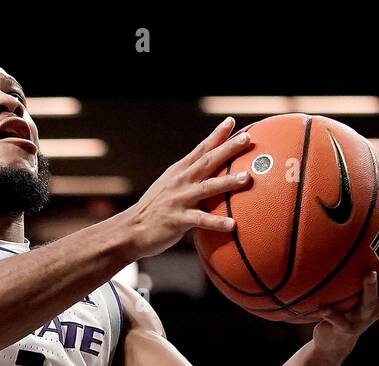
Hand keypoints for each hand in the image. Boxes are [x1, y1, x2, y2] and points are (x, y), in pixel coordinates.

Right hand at [122, 116, 254, 259]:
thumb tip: (206, 173)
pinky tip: (232, 225)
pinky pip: (201, 220)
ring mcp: (179, 199)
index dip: (216, 135)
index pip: (200, 149)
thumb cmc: (154, 210)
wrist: (131, 230)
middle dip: (228, 148)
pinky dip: (217, 222)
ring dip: (228, 182)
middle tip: (247, 138)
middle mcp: (180, 182)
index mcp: (179, 172)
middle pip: (207, 161)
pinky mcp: (178, 220)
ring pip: (207, 187)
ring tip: (246, 178)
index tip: (231, 121)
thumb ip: (186, 178)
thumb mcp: (168, 187)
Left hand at [311, 227, 378, 359]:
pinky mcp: (346, 329)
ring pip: (370, 303)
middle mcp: (377, 305)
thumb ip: (355, 269)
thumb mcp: (353, 289)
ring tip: (369, 273)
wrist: (334, 342)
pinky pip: (339, 320)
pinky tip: (322, 307)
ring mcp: (363, 318)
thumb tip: (349, 236)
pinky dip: (331, 314)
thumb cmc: (344, 308)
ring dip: (371, 287)